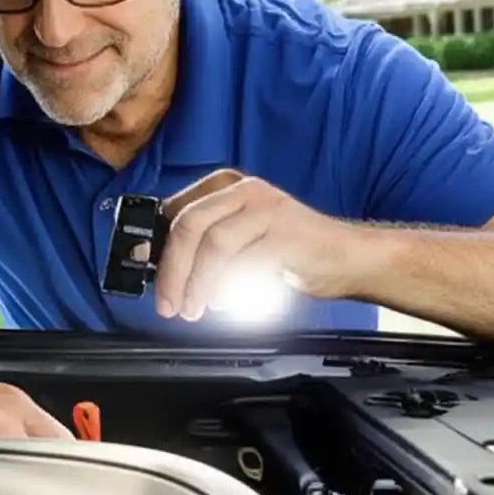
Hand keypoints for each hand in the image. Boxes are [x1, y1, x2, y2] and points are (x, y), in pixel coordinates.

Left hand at [155, 168, 365, 320]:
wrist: (345, 257)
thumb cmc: (287, 250)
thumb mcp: (238, 238)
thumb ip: (203, 245)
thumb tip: (160, 267)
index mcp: (224, 186)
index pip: (176, 212)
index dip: (157, 248)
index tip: (148, 278)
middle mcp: (244, 190)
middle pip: (190, 225)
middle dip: (172, 270)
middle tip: (168, 304)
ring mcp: (268, 208)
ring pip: (215, 243)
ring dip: (198, 283)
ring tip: (194, 308)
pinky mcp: (289, 233)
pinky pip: (248, 261)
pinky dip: (231, 286)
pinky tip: (226, 302)